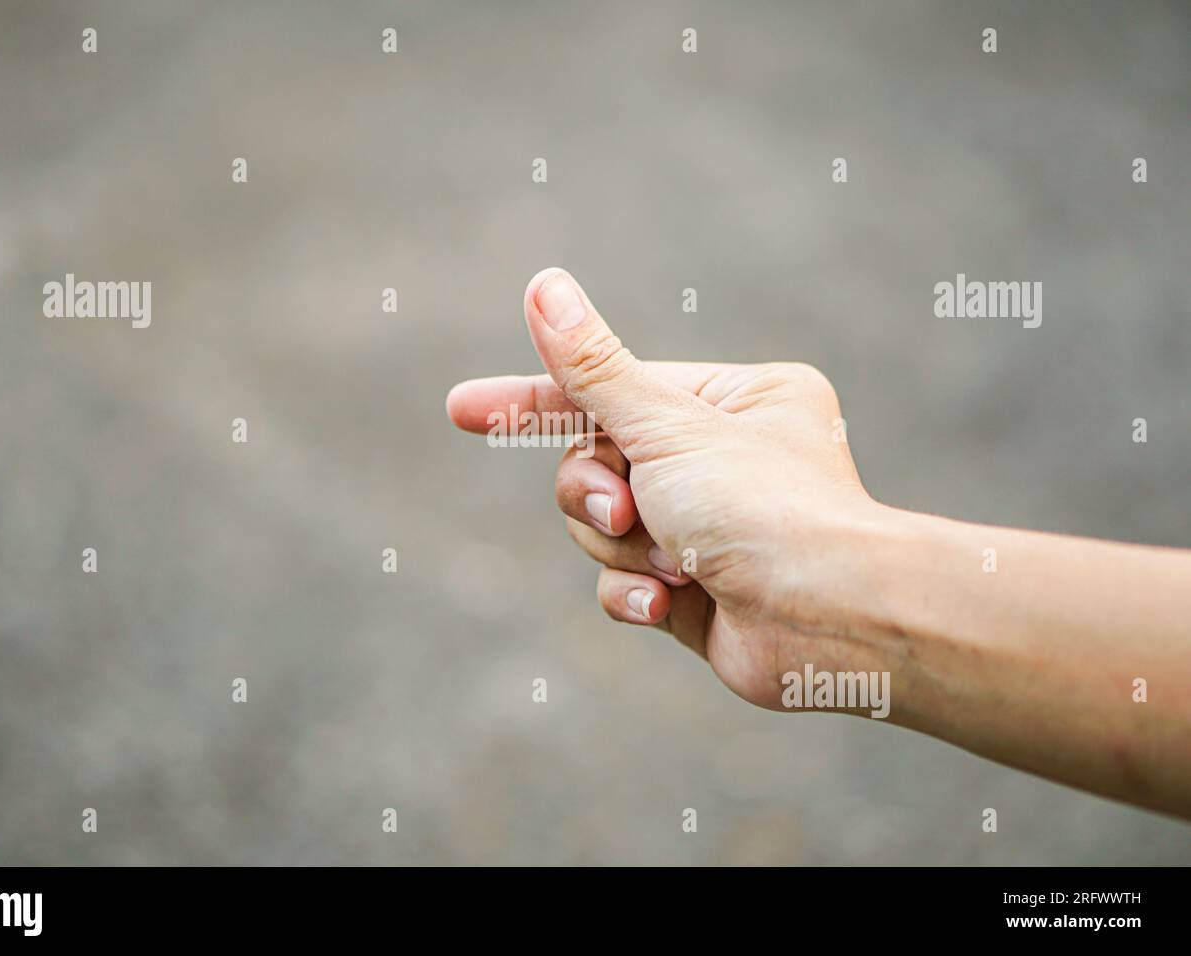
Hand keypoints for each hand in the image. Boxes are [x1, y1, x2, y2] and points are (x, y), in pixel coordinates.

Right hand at [446, 268, 880, 710]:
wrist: (828, 622)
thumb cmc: (763, 508)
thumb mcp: (666, 426)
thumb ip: (591, 369)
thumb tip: (543, 287)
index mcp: (735, 400)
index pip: (609, 388)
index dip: (531, 400)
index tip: (460, 407)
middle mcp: (723, 458)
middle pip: (595, 462)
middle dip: (599, 493)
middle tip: (627, 509)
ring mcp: (707, 527)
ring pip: (601, 525)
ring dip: (621, 544)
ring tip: (668, 561)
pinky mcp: (694, 591)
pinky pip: (622, 578)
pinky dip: (634, 590)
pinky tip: (670, 601)